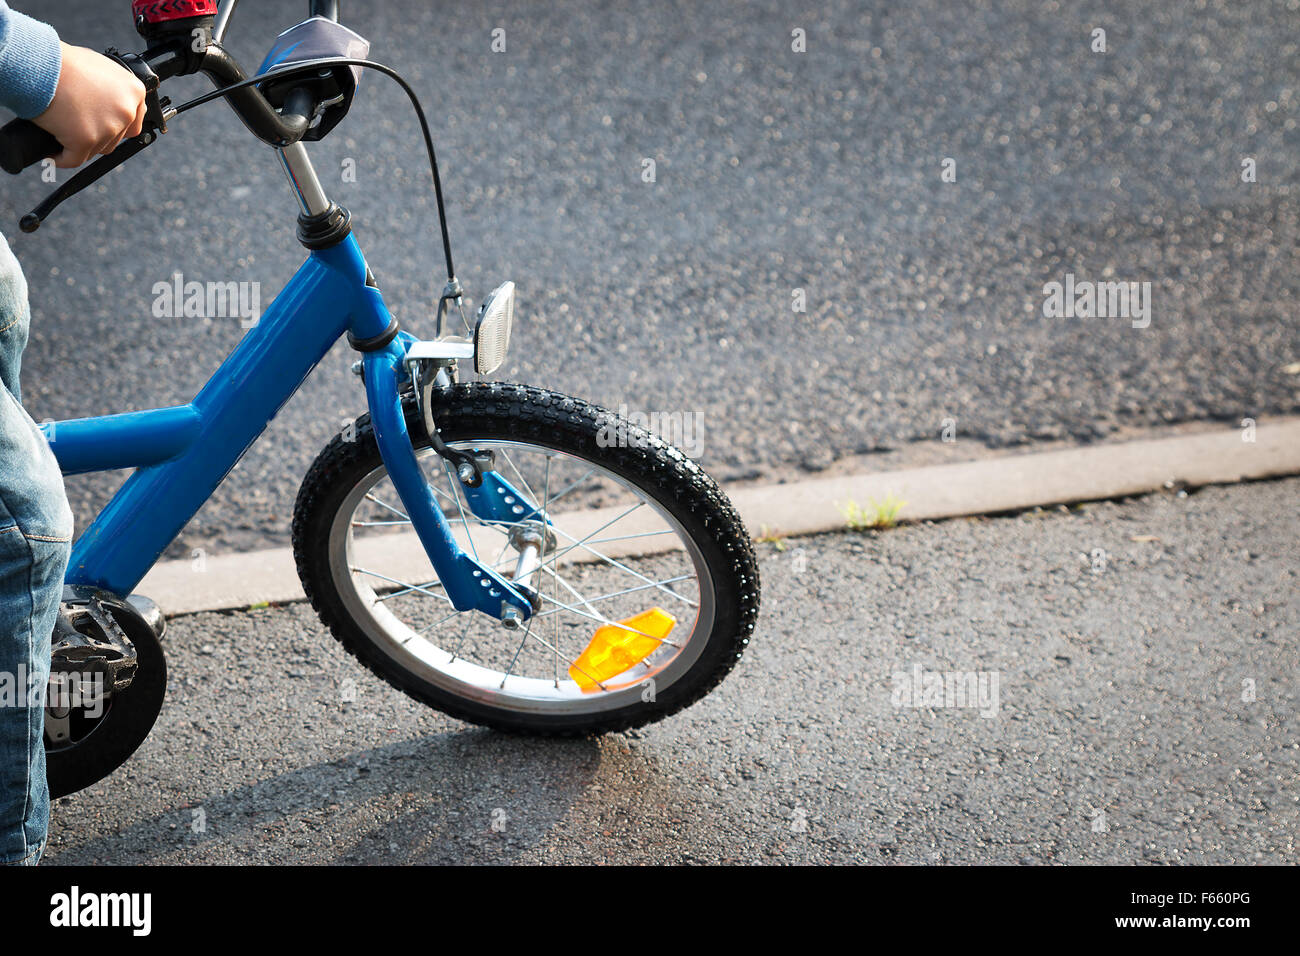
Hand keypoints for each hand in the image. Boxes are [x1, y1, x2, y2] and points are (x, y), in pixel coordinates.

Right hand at [32, 43, 146, 167]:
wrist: (39, 63)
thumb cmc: (63, 63)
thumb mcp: (100, 69)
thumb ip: (113, 89)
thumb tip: (111, 104)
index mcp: (134, 92)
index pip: (133, 122)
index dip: (116, 127)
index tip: (102, 126)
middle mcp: (126, 111)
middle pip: (115, 138)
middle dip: (97, 136)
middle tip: (77, 126)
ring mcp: (108, 127)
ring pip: (96, 149)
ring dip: (81, 146)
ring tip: (63, 132)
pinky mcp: (85, 140)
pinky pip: (74, 159)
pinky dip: (63, 159)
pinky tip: (53, 154)